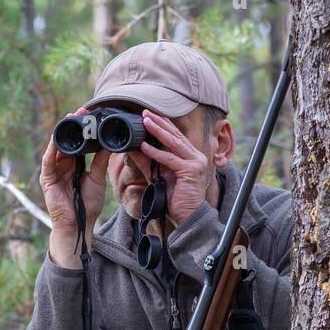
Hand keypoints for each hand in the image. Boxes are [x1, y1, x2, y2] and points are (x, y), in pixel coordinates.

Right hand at [40, 108, 109, 268]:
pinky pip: (49, 159)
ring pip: (57, 146)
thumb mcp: (97, 179)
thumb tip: (110, 144)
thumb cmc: (87, 205)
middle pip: (68, 140)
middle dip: (74, 125)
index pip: (79, 142)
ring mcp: (54, 170)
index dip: (84, 128)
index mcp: (75, 164)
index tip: (92, 114)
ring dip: (63, 131)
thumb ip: (100, 161)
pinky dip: (52, 147)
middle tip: (82, 110)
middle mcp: (63, 165)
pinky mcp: (47, 178)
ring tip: (71, 117)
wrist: (79, 225)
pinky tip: (57, 136)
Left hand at [139, 109, 210, 226]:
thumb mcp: (159, 176)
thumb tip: (134, 150)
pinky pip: (170, 159)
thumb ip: (149, 163)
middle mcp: (195, 156)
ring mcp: (195, 162)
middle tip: (145, 112)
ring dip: (157, 131)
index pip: (175, 136)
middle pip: (175, 135)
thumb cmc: (176, 199)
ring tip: (144, 121)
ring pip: (173, 143)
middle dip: (159, 122)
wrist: (187, 217)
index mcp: (190, 156)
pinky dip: (156, 152)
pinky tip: (144, 146)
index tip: (148, 116)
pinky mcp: (191, 171)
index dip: (162, 125)